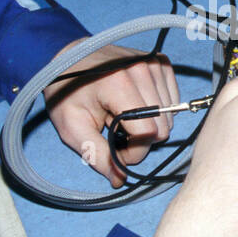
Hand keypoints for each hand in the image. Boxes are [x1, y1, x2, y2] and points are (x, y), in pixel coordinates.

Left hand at [43, 41, 178, 186]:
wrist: (67, 56)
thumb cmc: (65, 92)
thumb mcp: (72, 127)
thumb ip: (96, 154)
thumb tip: (119, 180)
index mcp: (119, 84)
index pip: (147, 134)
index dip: (132, 152)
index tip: (113, 149)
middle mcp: (143, 70)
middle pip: (162, 129)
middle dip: (140, 141)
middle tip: (115, 134)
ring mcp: (154, 64)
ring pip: (169, 118)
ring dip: (148, 126)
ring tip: (122, 117)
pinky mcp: (161, 63)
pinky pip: (172, 101)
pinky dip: (156, 110)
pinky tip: (133, 105)